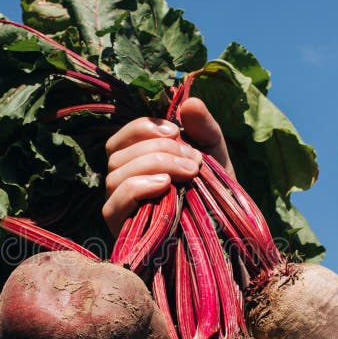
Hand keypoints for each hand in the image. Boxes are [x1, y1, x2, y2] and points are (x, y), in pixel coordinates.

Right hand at [102, 97, 233, 234]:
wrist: (224, 236)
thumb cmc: (214, 195)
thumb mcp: (214, 155)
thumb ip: (203, 128)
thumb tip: (189, 102)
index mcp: (135, 164)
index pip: (122, 138)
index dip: (144, 127)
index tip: (177, 132)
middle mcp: (121, 183)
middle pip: (118, 154)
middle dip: (159, 150)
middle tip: (194, 161)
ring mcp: (117, 207)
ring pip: (115, 174)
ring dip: (153, 165)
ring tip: (188, 174)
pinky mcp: (120, 229)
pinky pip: (114, 201)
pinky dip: (138, 187)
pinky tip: (165, 186)